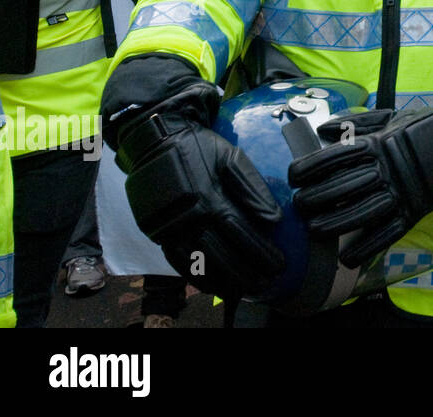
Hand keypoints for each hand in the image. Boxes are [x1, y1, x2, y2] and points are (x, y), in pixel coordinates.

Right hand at [115, 84, 283, 298]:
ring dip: (223, 280)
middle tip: (266, 284)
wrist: (153, 141)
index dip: (261, 251)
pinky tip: (213, 286)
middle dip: (246, 272)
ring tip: (245, 291)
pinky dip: (196, 276)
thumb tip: (274, 219)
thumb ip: (252, 187)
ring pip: (199, 263)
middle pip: (221, 253)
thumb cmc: (198, 146)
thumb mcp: (230, 156)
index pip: (240, 231)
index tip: (279, 264)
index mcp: (208, 196)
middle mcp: (187, 216)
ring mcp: (168, 227)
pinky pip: (177, 262)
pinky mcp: (156, 232)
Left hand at [289, 93, 432, 267]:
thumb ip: (357, 124)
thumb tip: (321, 129)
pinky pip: (387, 234)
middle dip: (315, 199)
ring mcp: (401, 192)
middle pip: (343, 187)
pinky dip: (367, 248)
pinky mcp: (414, 212)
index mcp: (378, 144)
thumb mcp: (391, 118)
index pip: (335, 157)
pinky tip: (348, 257)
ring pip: (361, 213)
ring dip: (334, 224)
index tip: (293, 177)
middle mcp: (386, 169)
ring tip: (314, 231)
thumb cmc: (423, 128)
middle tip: (299, 206)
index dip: (310, 167)